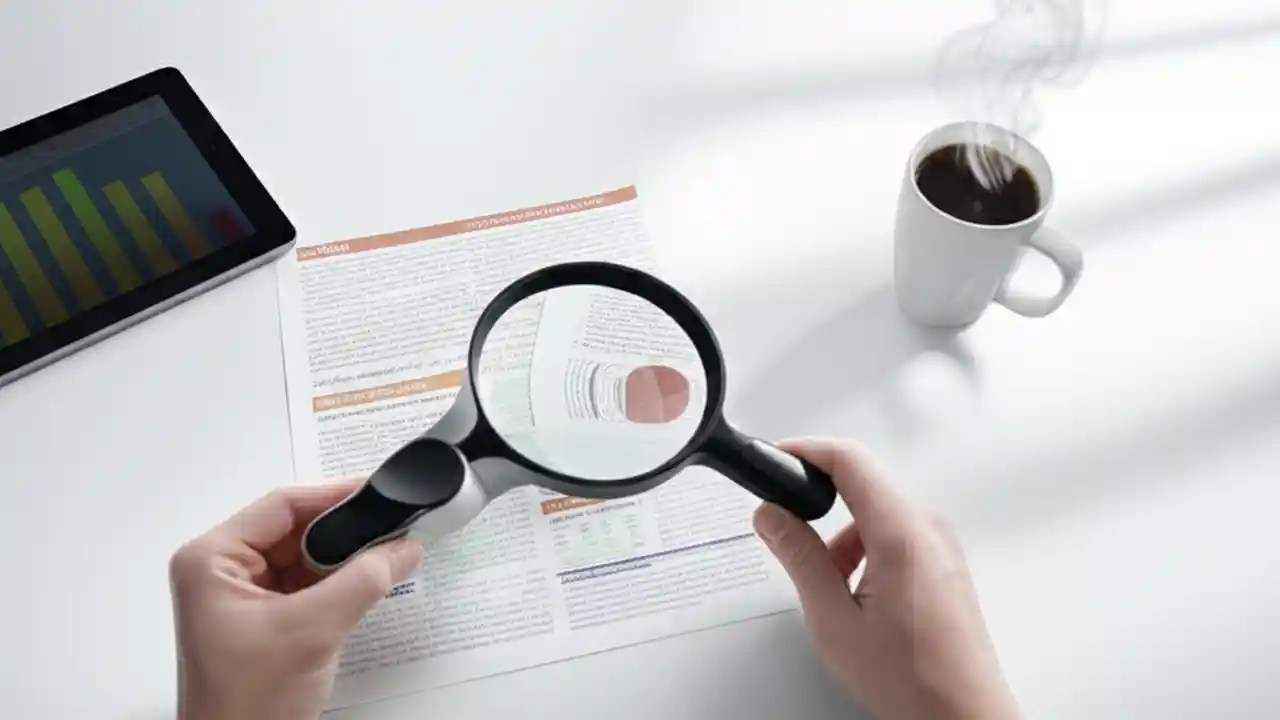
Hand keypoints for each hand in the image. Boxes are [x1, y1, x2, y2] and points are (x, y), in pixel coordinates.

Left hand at [168, 483, 422, 719]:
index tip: (379, 492)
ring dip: (343, 558)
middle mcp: (220, 571)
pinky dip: (338, 583)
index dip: (334, 496)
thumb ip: (364, 580)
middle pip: (294, 529)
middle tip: (392, 526)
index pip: (281, 507)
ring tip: (387, 553)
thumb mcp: (313, 630)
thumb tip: (403, 546)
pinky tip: (369, 580)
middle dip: (344, 532)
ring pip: (304, 557)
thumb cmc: (247, 704)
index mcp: (211, 560)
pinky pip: (306, 585)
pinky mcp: (263, 619)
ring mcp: (241, 596)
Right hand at [753, 438, 1019, 719]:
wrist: (963, 717)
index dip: (807, 451)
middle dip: (820, 516)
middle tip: (792, 548)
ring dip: (843, 545)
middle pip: (860, 491)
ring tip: (834, 597)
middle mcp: (929, 530)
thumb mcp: (833, 619)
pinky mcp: (944, 565)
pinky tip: (859, 603)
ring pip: (875, 519)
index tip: (778, 459)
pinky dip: (866, 558)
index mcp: (902, 533)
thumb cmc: (912, 679)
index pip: (850, 460)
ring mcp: (941, 547)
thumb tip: (772, 516)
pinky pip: (895, 539)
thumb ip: (799, 557)